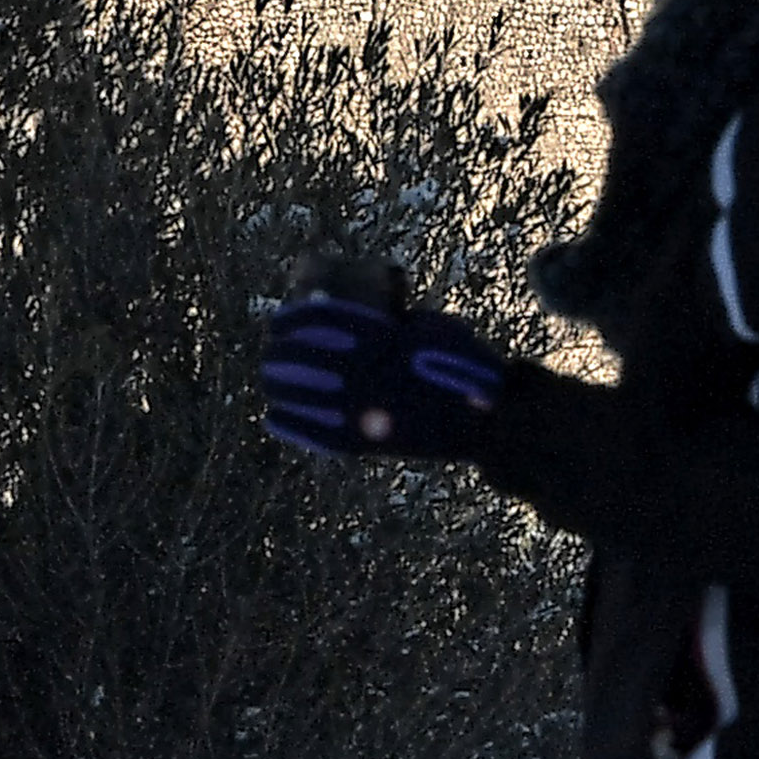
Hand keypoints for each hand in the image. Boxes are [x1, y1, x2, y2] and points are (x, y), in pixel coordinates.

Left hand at [258, 290, 502, 458]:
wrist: (490, 420)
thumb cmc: (466, 367)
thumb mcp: (434, 328)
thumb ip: (394, 321)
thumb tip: (364, 316)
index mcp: (380, 339)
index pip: (317, 321)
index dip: (292, 319)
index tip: (281, 320)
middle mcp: (363, 372)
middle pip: (298, 358)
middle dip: (277, 353)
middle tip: (272, 350)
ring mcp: (362, 410)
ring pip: (299, 396)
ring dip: (276, 386)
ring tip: (268, 380)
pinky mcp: (367, 443)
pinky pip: (316, 434)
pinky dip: (290, 425)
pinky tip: (273, 418)